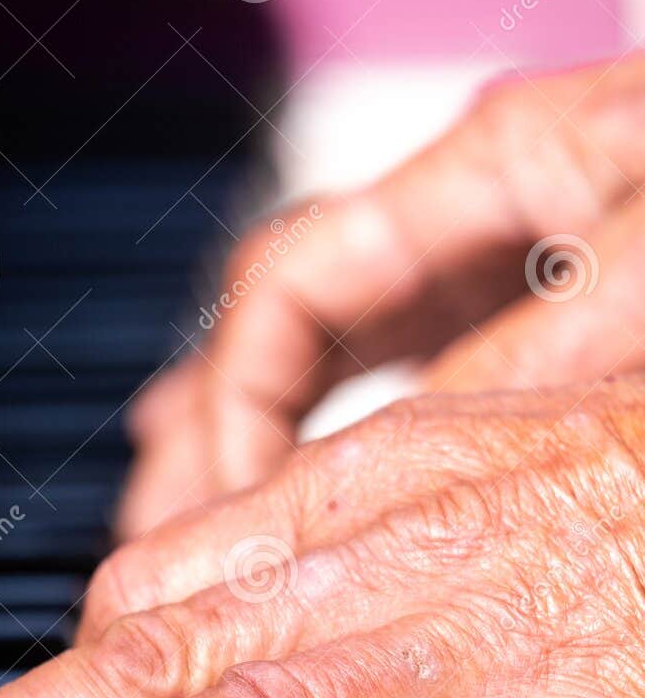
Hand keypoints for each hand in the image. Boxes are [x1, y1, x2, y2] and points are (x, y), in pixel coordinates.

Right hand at [118, 54, 644, 539]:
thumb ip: (516, 361)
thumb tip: (390, 469)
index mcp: (496, 162)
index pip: (292, 278)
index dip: (236, 397)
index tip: (237, 501)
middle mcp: (479, 209)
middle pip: (286, 319)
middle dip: (209, 431)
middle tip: (163, 535)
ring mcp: (502, 262)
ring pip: (331, 356)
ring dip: (251, 441)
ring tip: (186, 529)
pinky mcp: (535, 309)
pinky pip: (398, 380)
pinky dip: (330, 436)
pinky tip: (279, 480)